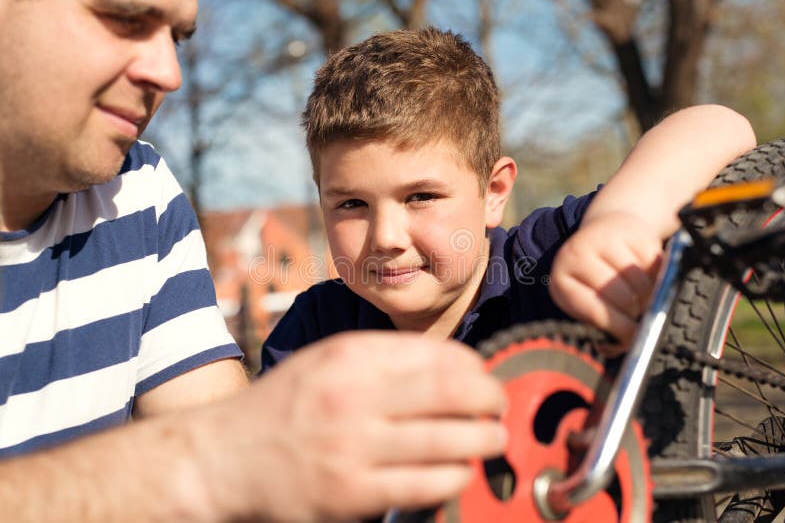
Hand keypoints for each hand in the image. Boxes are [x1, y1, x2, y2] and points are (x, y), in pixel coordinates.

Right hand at [194, 331, 506, 521]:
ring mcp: (354, 446)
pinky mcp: (352, 492)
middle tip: (500, 408)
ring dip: (484, 440)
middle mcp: (355, 395)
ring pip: (449, 440)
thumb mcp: (327, 361)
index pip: (440, 355)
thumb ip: (383, 360)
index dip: (477, 368)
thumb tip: (453, 369)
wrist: (220, 458)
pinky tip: (459, 472)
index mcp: (351, 356)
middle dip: (491, 400)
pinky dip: (456, 476)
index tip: (485, 379)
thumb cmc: (283, 407)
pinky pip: (427, 484)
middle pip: (454, 391)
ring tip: (491, 439)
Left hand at [549, 212, 662, 348]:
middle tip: (640, 315)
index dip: (618, 328)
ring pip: (640, 282)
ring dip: (649, 296)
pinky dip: (658, 276)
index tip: (633, 337)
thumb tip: (613, 349)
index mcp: (562, 280)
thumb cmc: (596, 278)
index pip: (594, 310)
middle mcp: (577, 255)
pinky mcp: (630, 230)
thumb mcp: (587, 302)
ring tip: (643, 297)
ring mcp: (603, 238)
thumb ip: (599, 328)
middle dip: (636, 312)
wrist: (607, 230)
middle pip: (621, 296)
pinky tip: (648, 277)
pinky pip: (655, 264)